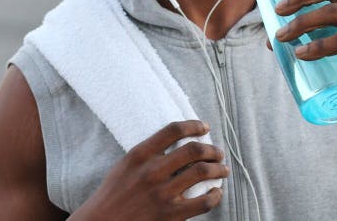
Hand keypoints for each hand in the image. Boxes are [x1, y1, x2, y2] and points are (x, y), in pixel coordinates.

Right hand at [71, 120, 227, 220]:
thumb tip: (177, 143)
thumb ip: (148, 153)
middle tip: (218, 152)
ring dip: (218, 169)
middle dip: (212, 149)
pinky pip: (204, 202)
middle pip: (193, 149)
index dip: (194, 125)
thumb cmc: (114, 193)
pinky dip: (215, 195)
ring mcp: (163, 193)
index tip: (204, 127)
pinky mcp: (171, 215)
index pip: (173, 130)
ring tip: (222, 169)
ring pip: (202, 172)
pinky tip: (216, 193)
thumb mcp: (126, 165)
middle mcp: (152, 171)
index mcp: (140, 154)